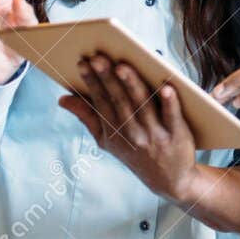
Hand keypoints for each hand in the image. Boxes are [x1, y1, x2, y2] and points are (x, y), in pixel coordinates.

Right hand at [58, 55, 198, 201]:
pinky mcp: (177, 136)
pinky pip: (173, 117)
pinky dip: (170, 103)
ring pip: (142, 106)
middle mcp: (132, 134)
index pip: (100, 102)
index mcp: (113, 132)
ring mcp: (154, 135)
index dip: (91, 82)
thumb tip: (62, 99)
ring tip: (123, 66)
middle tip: (99, 57)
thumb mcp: (107, 140)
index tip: (83, 63)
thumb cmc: (136, 153)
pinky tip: (167, 87)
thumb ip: (86, 117)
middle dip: (107, 79)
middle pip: (119, 101)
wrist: (169, 181)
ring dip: (133, 85)